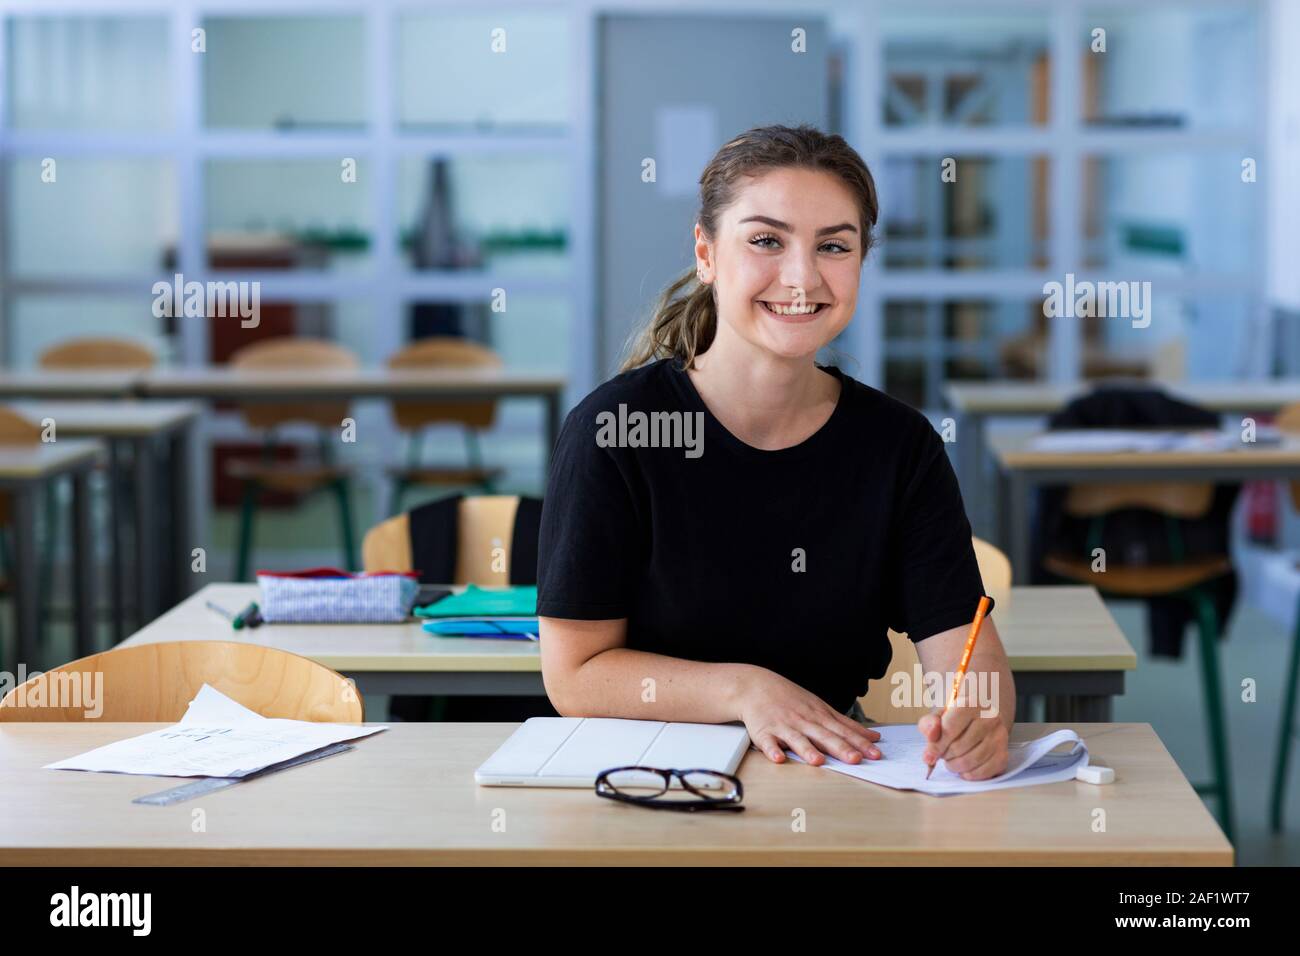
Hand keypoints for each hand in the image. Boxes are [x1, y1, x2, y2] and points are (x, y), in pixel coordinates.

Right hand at [735, 667, 881, 764]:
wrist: (756, 686)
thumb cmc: (792, 699)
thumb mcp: (821, 707)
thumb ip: (846, 725)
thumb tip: (873, 737)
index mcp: (819, 716)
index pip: (843, 731)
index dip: (860, 743)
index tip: (875, 754)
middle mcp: (804, 721)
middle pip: (824, 736)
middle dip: (840, 748)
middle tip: (855, 759)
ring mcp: (784, 726)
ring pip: (797, 739)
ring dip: (807, 750)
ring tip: (818, 761)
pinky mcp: (764, 732)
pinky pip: (768, 743)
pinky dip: (772, 750)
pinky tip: (778, 758)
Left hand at [918, 706, 1008, 779]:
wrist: (982, 717)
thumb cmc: (957, 718)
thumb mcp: (939, 715)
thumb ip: (929, 724)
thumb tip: (931, 736)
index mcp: (971, 704)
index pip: (950, 728)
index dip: (937, 746)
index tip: (929, 756)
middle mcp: (989, 718)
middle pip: (959, 747)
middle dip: (945, 755)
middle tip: (943, 754)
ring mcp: (999, 736)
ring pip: (971, 761)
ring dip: (955, 766)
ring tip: (951, 761)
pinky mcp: (1004, 753)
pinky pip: (984, 772)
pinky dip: (970, 775)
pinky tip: (964, 769)